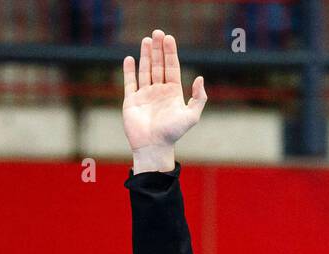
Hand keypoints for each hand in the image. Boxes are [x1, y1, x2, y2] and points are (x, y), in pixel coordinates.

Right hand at [123, 29, 207, 172]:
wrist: (154, 146)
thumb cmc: (173, 133)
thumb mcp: (192, 116)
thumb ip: (198, 98)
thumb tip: (199, 78)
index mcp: (173, 93)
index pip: (171, 68)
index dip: (170, 53)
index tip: (168, 38)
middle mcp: (159, 92)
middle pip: (158, 66)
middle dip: (158, 49)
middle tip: (157, 32)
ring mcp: (145, 95)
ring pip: (145, 70)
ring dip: (146, 55)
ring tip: (146, 40)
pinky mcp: (131, 101)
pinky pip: (130, 82)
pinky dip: (129, 71)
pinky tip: (130, 58)